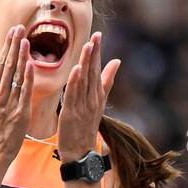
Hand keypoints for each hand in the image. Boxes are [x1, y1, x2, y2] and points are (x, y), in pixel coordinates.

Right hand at [0, 24, 34, 167]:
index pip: (0, 62)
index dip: (7, 45)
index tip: (13, 30)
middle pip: (8, 64)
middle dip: (14, 45)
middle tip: (20, 27)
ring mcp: (9, 102)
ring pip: (16, 75)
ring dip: (21, 56)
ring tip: (25, 39)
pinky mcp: (20, 112)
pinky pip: (24, 92)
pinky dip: (26, 78)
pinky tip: (30, 64)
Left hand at [57, 31, 120, 160]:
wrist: (80, 152)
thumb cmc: (87, 126)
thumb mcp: (99, 102)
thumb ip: (107, 81)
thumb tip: (117, 61)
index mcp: (98, 95)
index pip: (98, 70)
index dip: (98, 52)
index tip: (98, 35)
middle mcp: (92, 99)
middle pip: (93, 73)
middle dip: (94, 54)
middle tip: (96, 36)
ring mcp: (82, 106)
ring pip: (84, 81)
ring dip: (86, 63)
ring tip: (88, 47)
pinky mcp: (71, 113)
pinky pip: (73, 95)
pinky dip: (75, 82)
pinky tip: (76, 69)